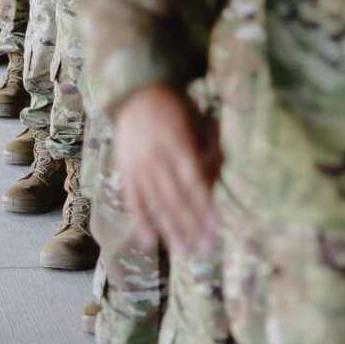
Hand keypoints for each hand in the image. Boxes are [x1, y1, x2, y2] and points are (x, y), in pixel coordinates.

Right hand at [114, 82, 220, 253]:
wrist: (136, 92)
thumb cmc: (177, 107)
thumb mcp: (198, 120)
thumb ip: (209, 148)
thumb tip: (215, 177)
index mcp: (177, 143)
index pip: (194, 182)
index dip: (205, 206)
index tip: (218, 228)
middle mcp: (156, 157)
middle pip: (176, 198)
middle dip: (193, 225)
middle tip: (207, 248)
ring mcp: (138, 166)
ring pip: (156, 203)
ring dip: (171, 229)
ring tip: (184, 251)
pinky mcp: (126, 171)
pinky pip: (133, 200)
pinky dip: (140, 221)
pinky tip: (149, 242)